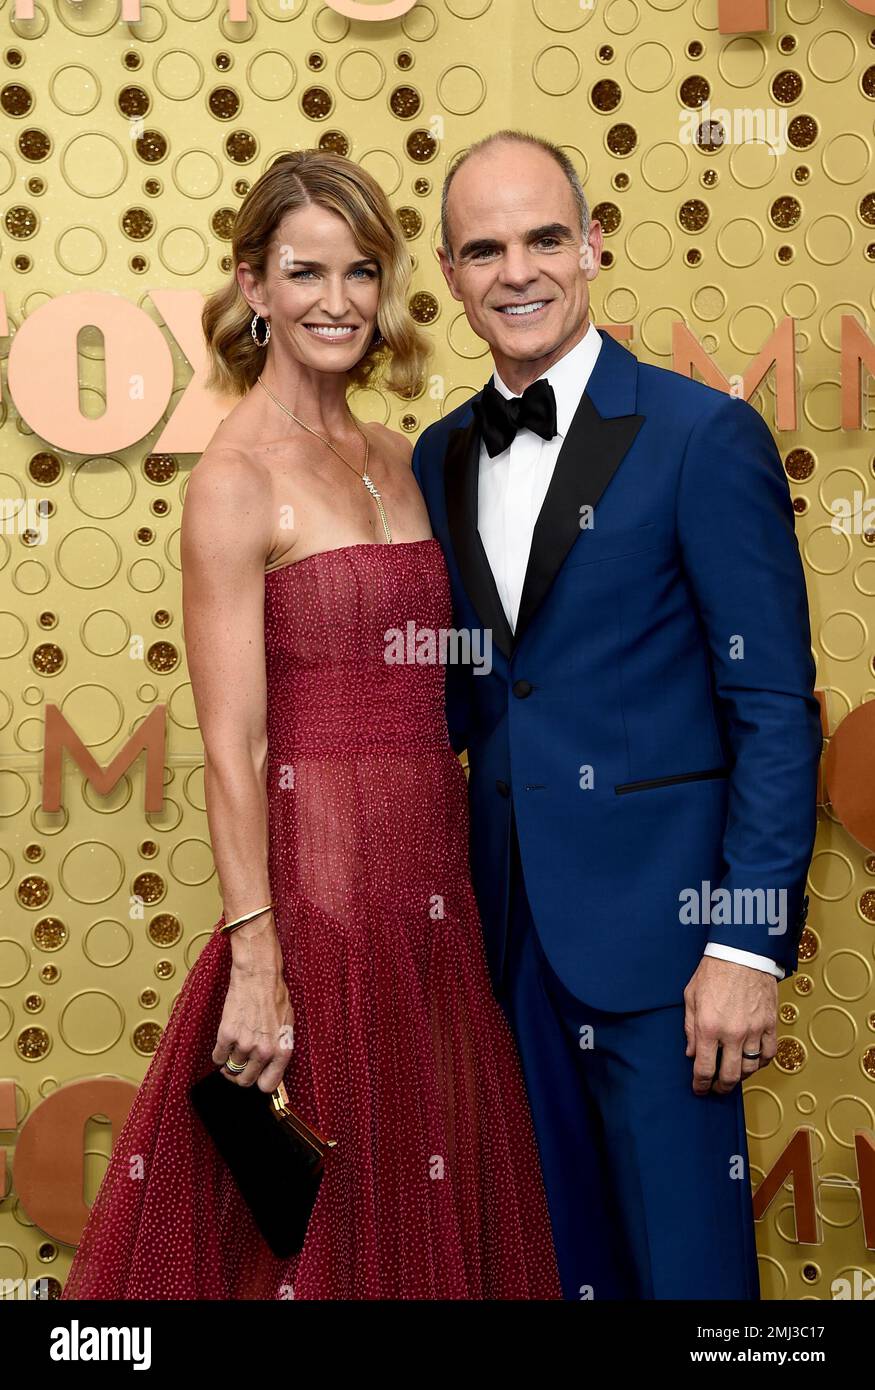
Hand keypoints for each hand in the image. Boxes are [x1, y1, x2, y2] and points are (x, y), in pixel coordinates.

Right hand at [213, 913, 294, 1092]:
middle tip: (240, 1063)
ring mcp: (244, 1045)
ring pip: (230, 1069)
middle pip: (246, 1081)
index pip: (268, 1085)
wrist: (259, 976)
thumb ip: (280, 1048)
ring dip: (230, 1062)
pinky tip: (225, 1041)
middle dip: (242, 1074)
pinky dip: (219, 1053)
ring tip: (234, 1048)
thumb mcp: (287, 1025)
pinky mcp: (226, 1035)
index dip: (260, 1082)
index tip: (256, 1077)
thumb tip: (273, 1068)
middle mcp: (263, 1051)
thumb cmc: (275, 996)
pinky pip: (218, 1057)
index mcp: (282, 1050)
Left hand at [683, 955, 776, 1095]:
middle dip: (721, 1087)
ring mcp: (754, 1030)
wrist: (741, 953)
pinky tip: (753, 1062)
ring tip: (734, 1075)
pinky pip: (769, 1054)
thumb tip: (691, 1053)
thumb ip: (690, 1028)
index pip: (705, 1069)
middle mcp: (733, 1033)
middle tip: (717, 1088)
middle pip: (730, 1076)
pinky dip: (761, 1063)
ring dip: (741, 1077)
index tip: (699, 1089)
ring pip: (751, 1068)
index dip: (701, 1084)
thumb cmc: (714, 971)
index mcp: (709, 1027)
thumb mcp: (691, 997)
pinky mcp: (770, 1024)